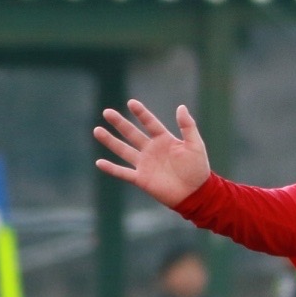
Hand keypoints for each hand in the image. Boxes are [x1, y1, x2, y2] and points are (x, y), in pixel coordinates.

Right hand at [93, 100, 211, 207]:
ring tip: (97, 130)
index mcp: (164, 140)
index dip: (141, 113)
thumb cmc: (198, 168)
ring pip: (123, 150)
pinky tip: (99, 162)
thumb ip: (188, 126)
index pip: (149, 123)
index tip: (131, 103)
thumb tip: (180, 107)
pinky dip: (111, 168)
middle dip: (119, 123)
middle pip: (132, 133)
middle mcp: (151, 149)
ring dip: (110, 141)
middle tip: (107, 112)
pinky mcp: (140, 179)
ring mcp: (144, 164)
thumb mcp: (195, 144)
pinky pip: (123, 172)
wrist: (195, 193)